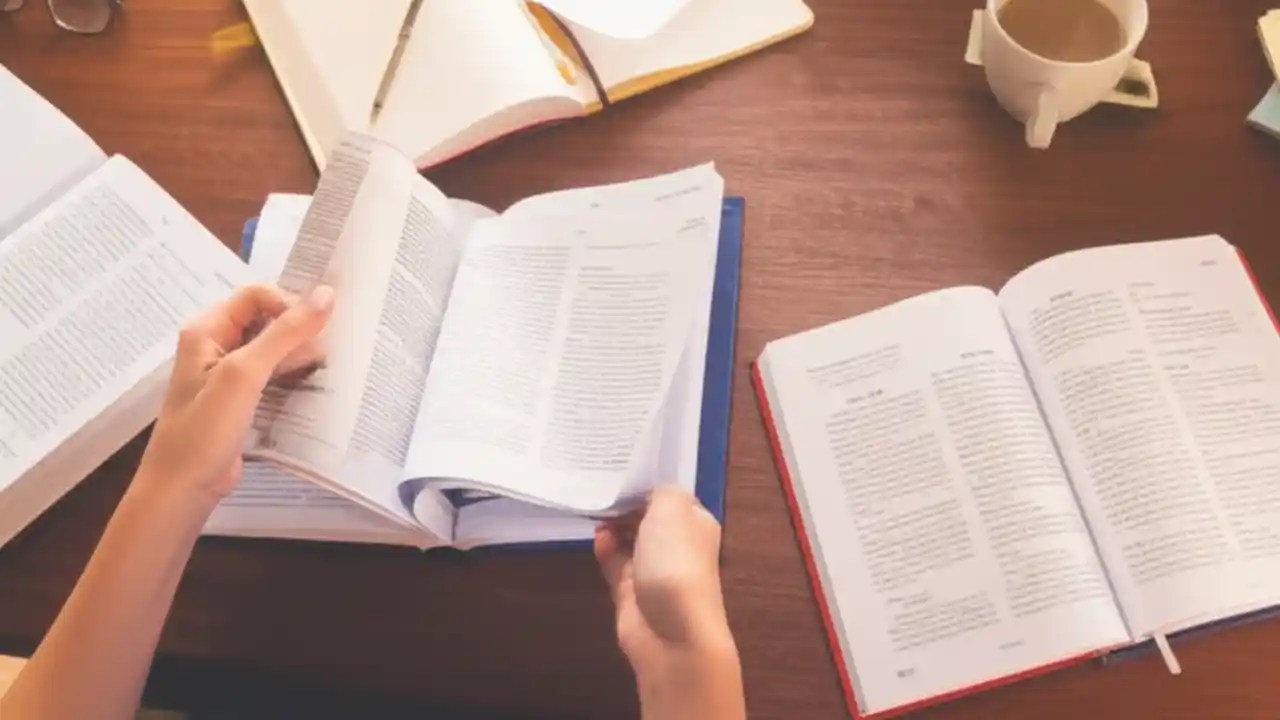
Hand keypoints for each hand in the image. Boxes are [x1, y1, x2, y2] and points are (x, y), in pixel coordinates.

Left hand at [135, 284, 332, 501]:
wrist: (182, 489)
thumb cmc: (205, 430)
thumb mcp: (245, 374)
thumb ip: (285, 333)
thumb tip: (327, 294)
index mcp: (207, 329)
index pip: (257, 296)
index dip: (289, 304)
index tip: (319, 330)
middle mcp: (216, 345)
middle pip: (266, 318)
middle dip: (299, 327)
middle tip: (332, 348)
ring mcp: (228, 373)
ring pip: (272, 347)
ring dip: (300, 352)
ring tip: (329, 365)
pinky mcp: (240, 398)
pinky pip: (272, 373)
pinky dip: (294, 374)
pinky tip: (316, 385)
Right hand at [595, 486, 743, 719]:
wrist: (672, 632)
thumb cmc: (676, 561)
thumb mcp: (673, 508)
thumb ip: (661, 491)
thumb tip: (648, 496)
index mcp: (695, 523)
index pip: (671, 497)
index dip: (647, 484)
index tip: (620, 468)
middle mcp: (676, 545)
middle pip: (647, 517)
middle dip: (625, 504)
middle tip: (599, 485)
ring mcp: (652, 569)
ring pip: (627, 539)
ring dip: (612, 525)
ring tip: (593, 508)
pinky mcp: (630, 590)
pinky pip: (614, 561)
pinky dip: (605, 548)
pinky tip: (597, 537)